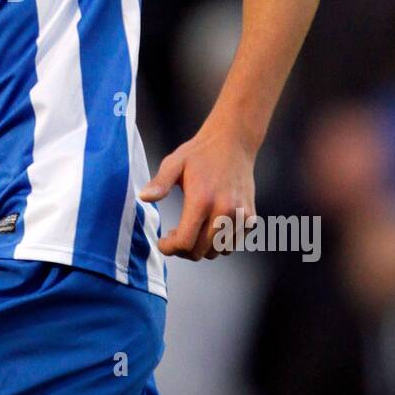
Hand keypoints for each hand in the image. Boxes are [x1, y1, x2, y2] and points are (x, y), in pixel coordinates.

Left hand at [139, 126, 256, 260]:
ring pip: (218, 252)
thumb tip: (144, 197)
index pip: (185, 242)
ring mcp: (240, 215)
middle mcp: (224, 210)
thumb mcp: (174, 163)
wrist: (234, 142)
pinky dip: (220, 243)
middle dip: (183, 250)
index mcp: (202, 199)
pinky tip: (210, 226)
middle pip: (200, 251)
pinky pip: (233, 245)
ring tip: (193, 229)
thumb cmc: (200, 153)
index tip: (163, 243)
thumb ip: (160, 183)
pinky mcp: (250, 217)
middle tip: (175, 234)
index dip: (170, 248)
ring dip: (202, 247)